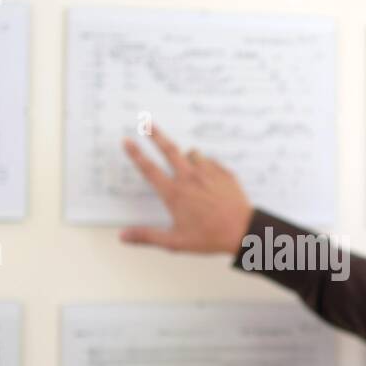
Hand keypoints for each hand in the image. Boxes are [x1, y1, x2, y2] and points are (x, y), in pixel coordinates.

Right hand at [118, 125, 253, 254]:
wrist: (243, 231)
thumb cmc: (209, 237)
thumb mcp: (175, 242)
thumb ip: (147, 236)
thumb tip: (123, 236)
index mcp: (174, 194)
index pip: (149, 170)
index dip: (136, 154)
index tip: (127, 141)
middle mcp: (189, 178)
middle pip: (169, 149)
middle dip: (155, 134)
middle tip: (147, 122)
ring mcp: (208, 173)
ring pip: (192, 154)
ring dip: (187, 158)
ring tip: (190, 173)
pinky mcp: (224, 173)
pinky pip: (210, 162)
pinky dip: (206, 166)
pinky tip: (209, 180)